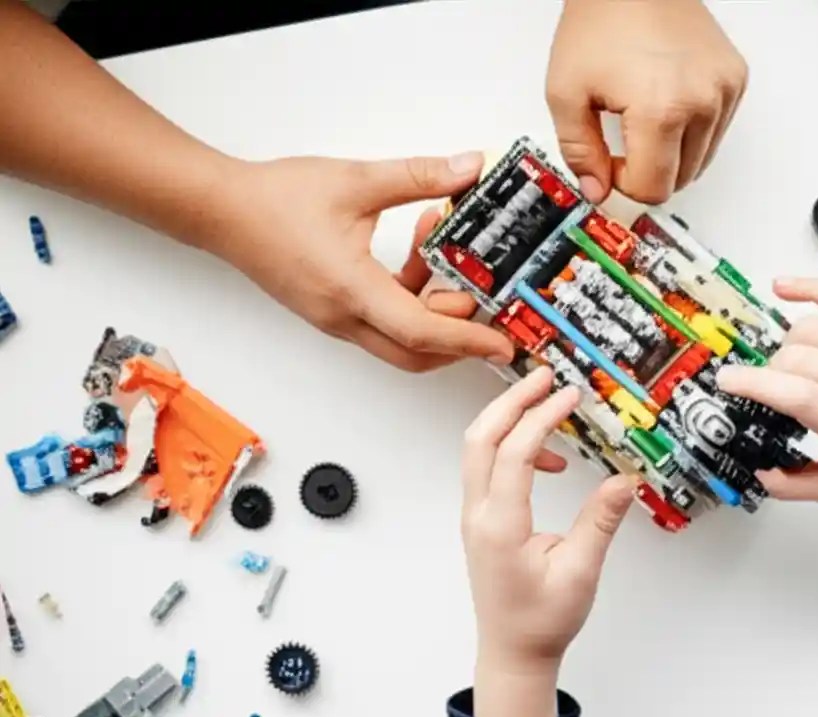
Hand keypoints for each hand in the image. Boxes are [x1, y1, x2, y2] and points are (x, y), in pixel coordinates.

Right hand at [197, 153, 513, 371]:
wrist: (221, 209)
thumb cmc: (275, 200)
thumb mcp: (358, 180)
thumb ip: (419, 176)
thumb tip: (467, 169)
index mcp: (351, 289)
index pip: (421, 330)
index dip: (467, 340)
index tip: (502, 343)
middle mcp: (343, 316)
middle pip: (415, 352)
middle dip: (459, 338)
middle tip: (490, 307)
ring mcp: (336, 318)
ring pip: (400, 338)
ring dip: (433, 308)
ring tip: (447, 252)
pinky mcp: (332, 310)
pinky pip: (382, 320)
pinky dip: (410, 297)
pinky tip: (418, 251)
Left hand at [461, 366, 632, 716]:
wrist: (513, 651)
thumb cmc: (541, 620)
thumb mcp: (580, 571)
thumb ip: (601, 521)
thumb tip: (625, 480)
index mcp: (500, 526)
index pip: (514, 453)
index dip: (541, 417)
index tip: (568, 395)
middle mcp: (480, 515)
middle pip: (480, 437)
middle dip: (511, 400)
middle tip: (544, 376)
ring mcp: (475, 516)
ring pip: (478, 448)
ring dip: (508, 418)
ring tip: (547, 402)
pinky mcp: (483, 519)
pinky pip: (488, 467)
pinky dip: (513, 447)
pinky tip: (550, 458)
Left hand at [546, 0, 747, 203]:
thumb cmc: (602, 20)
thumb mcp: (566, 92)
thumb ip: (578, 151)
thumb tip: (595, 191)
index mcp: (662, 110)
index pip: (652, 188)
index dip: (624, 185)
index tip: (609, 165)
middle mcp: (702, 102)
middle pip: (679, 180)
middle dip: (647, 171)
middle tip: (621, 142)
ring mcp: (724, 91)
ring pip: (700, 160)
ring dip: (670, 154)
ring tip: (643, 118)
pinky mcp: (735, 79)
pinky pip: (716, 131)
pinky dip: (691, 130)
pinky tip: (667, 103)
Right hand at [716, 278, 817, 518]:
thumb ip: (797, 486)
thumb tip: (759, 472)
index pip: (800, 394)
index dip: (756, 384)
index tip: (727, 382)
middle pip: (802, 356)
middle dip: (770, 370)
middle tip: (765, 390)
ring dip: (789, 341)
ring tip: (786, 364)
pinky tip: (786, 288)